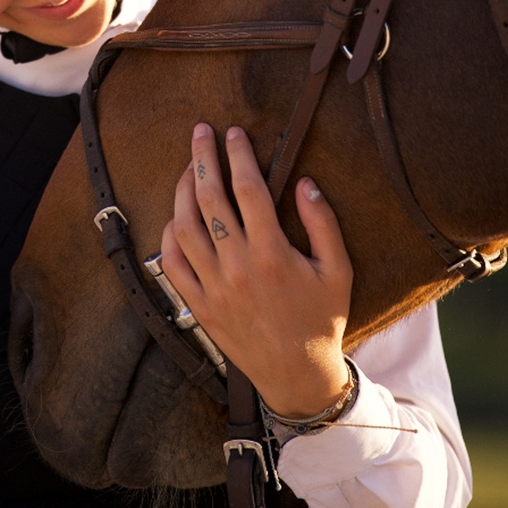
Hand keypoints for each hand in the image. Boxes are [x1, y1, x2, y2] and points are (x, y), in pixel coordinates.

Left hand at [160, 123, 352, 417]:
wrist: (297, 376)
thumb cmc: (321, 320)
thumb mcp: (338, 271)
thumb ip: (322, 224)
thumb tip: (304, 183)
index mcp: (272, 254)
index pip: (248, 189)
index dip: (238, 155)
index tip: (233, 133)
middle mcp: (237, 266)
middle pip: (209, 198)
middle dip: (202, 157)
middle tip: (201, 132)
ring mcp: (213, 286)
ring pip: (184, 226)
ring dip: (182, 190)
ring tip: (188, 167)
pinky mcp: (198, 304)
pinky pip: (170, 262)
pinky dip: (169, 233)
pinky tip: (176, 215)